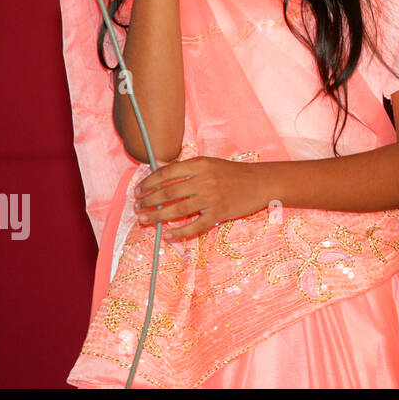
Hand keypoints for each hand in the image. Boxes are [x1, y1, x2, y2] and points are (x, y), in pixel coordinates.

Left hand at [133, 155, 268, 239]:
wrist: (262, 182)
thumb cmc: (235, 173)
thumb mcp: (210, 164)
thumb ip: (186, 167)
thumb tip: (158, 168)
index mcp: (200, 164)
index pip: (166, 173)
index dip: (148, 183)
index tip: (138, 191)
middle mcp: (203, 180)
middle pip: (168, 193)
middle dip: (148, 201)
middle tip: (137, 207)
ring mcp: (211, 198)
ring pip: (177, 210)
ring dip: (156, 217)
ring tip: (144, 220)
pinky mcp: (219, 213)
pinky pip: (195, 226)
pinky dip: (179, 232)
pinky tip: (168, 235)